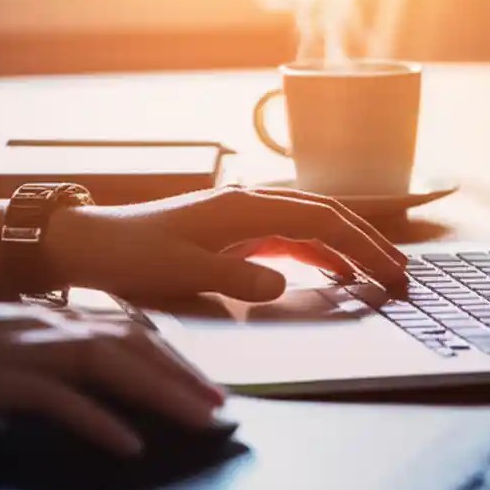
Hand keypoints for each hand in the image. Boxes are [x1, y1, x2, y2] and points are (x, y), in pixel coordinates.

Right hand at [0, 303, 224, 455]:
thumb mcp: (3, 366)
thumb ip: (50, 370)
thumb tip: (102, 394)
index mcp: (39, 317)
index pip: (123, 328)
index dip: (170, 355)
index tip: (206, 384)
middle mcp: (32, 322)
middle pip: (126, 340)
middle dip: (180, 373)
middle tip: (221, 405)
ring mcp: (9, 347)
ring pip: (103, 360)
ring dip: (159, 391)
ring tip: (199, 419)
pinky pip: (53, 399)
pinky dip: (96, 421)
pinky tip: (129, 445)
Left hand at [45, 187, 406, 303]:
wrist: (87, 244)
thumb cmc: (129, 255)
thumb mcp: (180, 271)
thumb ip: (235, 278)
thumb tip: (284, 284)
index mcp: (245, 207)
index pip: (322, 222)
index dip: (362, 246)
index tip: (390, 272)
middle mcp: (252, 204)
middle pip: (328, 218)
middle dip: (369, 244)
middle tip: (402, 275)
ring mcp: (246, 218)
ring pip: (315, 228)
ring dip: (350, 250)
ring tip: (381, 276)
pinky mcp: (238, 234)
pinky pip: (293, 240)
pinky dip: (322, 255)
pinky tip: (338, 274)